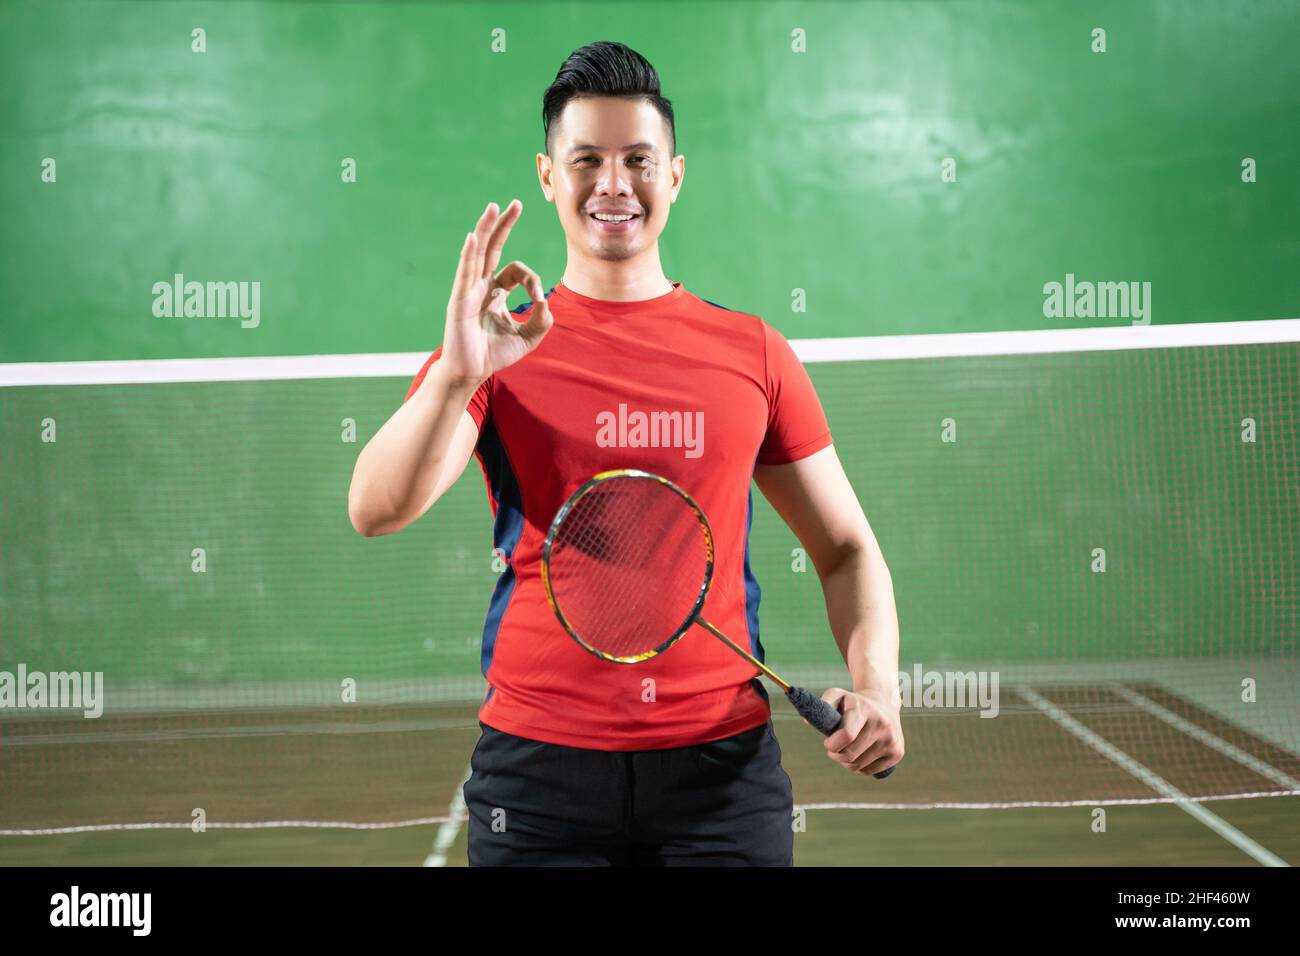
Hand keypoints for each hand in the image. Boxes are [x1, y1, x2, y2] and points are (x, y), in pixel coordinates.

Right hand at [439, 200, 553, 386]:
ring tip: (492, 207)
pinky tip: (472, 239)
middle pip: (493, 247)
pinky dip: (468, 255)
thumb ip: (541, 321)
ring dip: (485, 229)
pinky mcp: (459, 300)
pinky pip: (465, 273)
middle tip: (516, 203)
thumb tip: (546, 303)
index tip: (538, 301)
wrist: (471, 373)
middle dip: (504, 225)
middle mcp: (481, 285)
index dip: (533, 282)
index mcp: (495, 290)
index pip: (517, 271)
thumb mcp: (527, 337)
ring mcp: (468, 290)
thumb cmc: (494, 354)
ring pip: (478, 253)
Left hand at [821, 685, 903, 776]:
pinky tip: (860, 754)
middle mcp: (881, 724)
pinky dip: (860, 767)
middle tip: (834, 748)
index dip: (832, 745)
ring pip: (858, 766)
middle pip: (850, 755)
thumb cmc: (853, 703)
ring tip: (847, 750)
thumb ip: (821, 705)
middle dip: (836, 755)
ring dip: (846, 762)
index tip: (828, 742)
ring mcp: (892, 739)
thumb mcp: (837, 695)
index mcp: (864, 709)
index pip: (846, 736)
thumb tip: (808, 722)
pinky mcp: (898, 752)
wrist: (884, 703)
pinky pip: (870, 771)